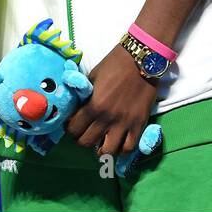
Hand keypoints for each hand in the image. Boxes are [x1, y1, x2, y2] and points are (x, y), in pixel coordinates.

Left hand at [65, 44, 158, 161]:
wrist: (141, 60)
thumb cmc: (114, 65)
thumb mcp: (92, 77)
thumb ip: (84, 95)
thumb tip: (76, 107)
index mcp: (93, 105)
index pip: (73, 129)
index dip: (70, 129)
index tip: (72, 125)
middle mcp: (107, 118)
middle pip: (86, 142)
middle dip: (82, 140)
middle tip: (84, 134)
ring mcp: (124, 123)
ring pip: (107, 151)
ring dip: (101, 150)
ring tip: (101, 144)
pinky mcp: (139, 124)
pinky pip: (129, 148)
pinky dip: (121, 150)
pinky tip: (117, 144)